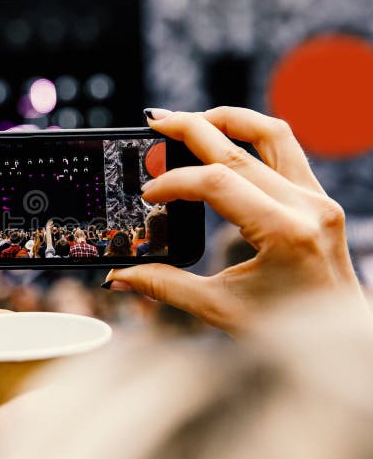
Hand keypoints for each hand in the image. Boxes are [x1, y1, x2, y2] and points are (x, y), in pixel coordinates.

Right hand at [105, 107, 369, 334]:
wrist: (339, 338)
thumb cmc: (286, 331)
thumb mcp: (219, 308)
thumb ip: (164, 286)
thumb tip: (118, 277)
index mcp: (285, 232)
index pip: (218, 182)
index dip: (174, 181)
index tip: (147, 194)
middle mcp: (308, 206)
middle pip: (239, 146)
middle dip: (190, 129)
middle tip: (155, 122)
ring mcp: (318, 198)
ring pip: (272, 132)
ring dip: (227, 119)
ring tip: (191, 120)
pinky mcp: (319, 199)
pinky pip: (286, 149)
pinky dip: (250, 136)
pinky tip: (223, 141)